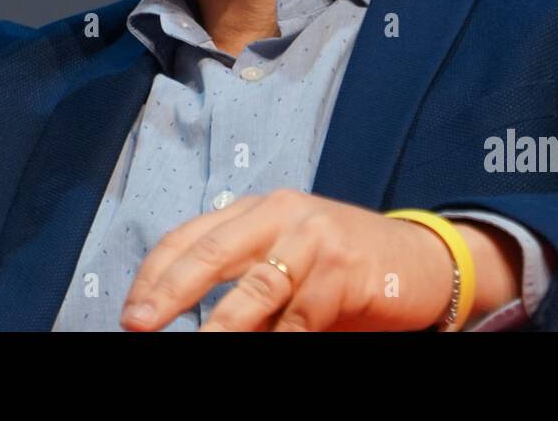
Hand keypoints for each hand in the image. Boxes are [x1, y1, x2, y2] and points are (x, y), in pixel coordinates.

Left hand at [118, 189, 463, 331]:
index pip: (192, 234)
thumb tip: (181, 315)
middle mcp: (284, 213)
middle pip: (213, 252)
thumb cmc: (347, 266)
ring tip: (198, 346)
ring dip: (220, 327)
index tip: (132, 308)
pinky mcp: (345, 269)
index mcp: (260, 208)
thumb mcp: (289, 261)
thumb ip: (244, 279)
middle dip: (169, 292)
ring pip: (254, 288)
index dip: (156, 272)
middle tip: (139, 324)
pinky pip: (299, 318)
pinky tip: (265, 349)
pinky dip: (278, 340)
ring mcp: (316, 238)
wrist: (425, 262)